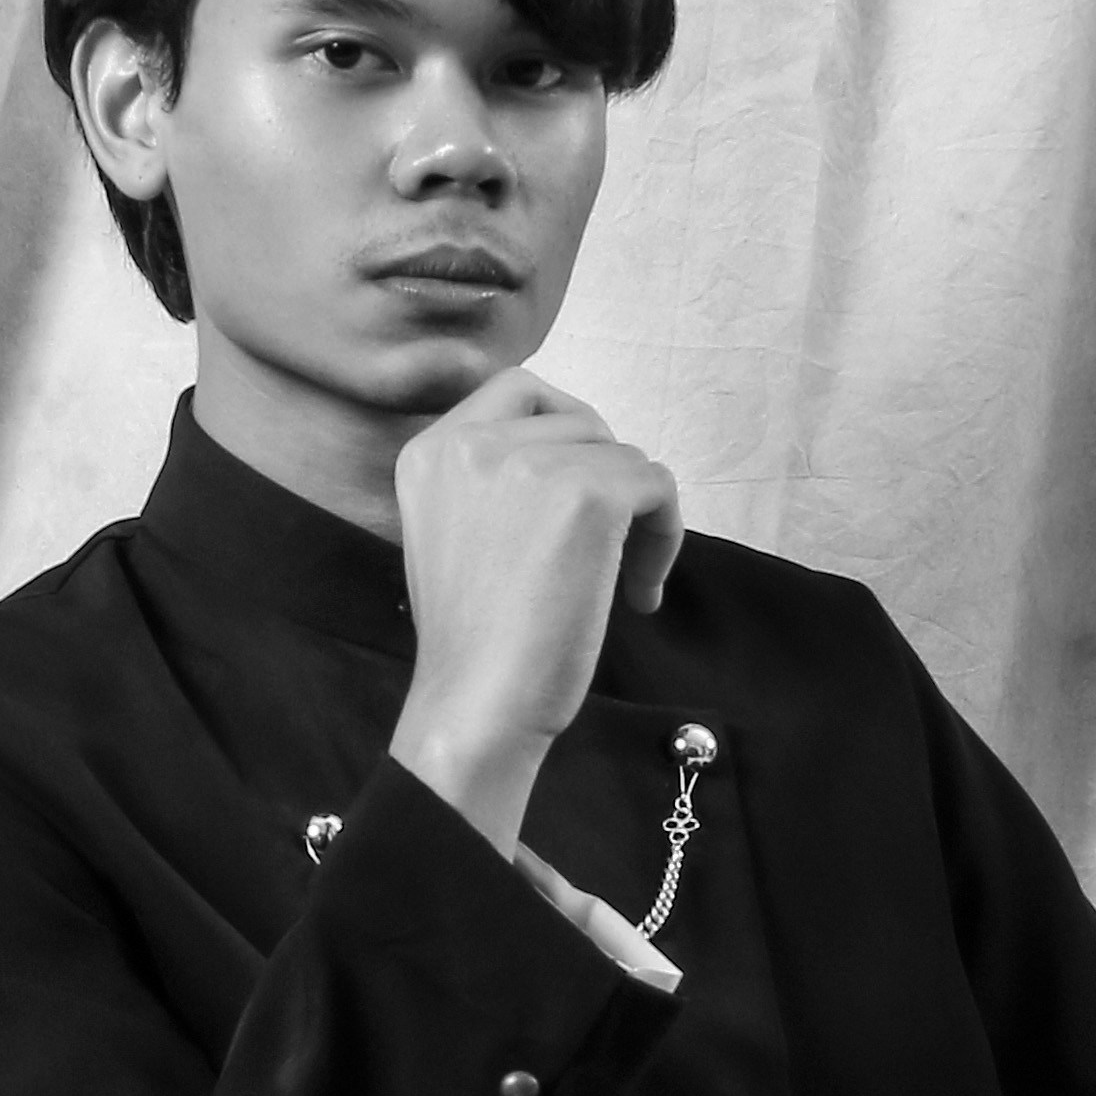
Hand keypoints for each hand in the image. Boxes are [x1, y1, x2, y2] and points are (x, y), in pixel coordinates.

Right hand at [385, 370, 681, 848]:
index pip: (518, 390)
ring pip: (625, 457)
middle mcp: (470, 442)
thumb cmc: (477, 644)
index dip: (566, 430)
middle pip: (581, 421)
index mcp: (430, 451)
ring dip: (637, 519)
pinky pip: (658, 486)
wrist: (478, 705)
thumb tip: (584, 450)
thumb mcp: (457, 534)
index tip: (582, 492)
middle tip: (605, 551)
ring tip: (620, 585)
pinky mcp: (585, 494)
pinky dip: (665, 539)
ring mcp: (527, 462)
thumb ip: (496, 480)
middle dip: (606, 480)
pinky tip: (639, 596)